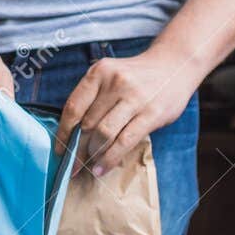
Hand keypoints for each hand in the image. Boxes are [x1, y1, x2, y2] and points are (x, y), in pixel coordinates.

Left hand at [57, 44, 202, 175]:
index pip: (74, 107)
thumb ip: (93, 99)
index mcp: (99, 72)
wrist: (174, 66)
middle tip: (73, 166)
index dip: (64, 132)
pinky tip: (103, 168)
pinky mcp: (151, 114)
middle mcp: (115, 83)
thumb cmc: (137, 76)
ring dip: (93, 155)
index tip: (60, 149)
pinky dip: (110, 158)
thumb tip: (73, 135)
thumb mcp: (110, 76)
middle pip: (88, 123)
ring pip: (104, 134)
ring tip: (88, 168)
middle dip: (78, 149)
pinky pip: (125, 141)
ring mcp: (134, 98)